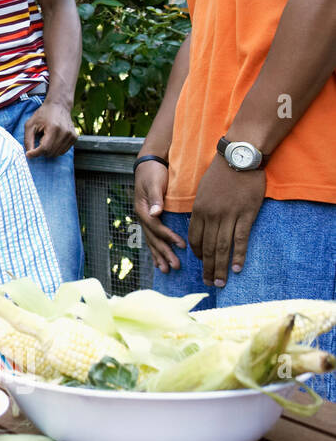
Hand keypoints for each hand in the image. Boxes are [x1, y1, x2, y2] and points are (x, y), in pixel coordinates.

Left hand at [24, 99, 76, 157]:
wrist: (59, 105)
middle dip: (41, 151)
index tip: (28, 154)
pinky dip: (55, 149)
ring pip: (57, 153)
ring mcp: (71, 135)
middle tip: (38, 142)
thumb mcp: (30, 124)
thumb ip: (28, 140)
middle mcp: (65, 132)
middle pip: (50, 152)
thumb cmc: (43, 114)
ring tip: (45, 139)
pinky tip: (52, 140)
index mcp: (54, 128)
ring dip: (48, 151)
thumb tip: (28, 154)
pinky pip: (63, 151)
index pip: (45, 148)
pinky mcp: (74, 138)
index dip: (35, 153)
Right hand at [133, 159, 183, 273]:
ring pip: (151, 241)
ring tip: (166, 270)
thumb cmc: (153, 173)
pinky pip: (152, 238)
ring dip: (159, 256)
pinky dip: (156, 250)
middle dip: (164, 253)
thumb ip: (156, 198)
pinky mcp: (150, 219)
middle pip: (153, 239)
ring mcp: (145, 219)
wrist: (149, 164)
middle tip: (175, 266)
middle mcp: (143, 217)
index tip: (182, 245)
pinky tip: (159, 260)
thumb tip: (156, 213)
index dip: (168, 237)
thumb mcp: (154, 182)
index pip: (156, 227)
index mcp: (143, 209)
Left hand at [188, 157, 265, 287]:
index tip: (201, 263)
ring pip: (222, 247)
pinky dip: (238, 255)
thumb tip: (203, 224)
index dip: (198, 253)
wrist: (239, 157)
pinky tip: (237, 268)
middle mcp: (210, 215)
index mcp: (198, 209)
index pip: (194, 238)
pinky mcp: (246, 214)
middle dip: (207, 267)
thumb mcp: (204, 190)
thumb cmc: (221, 172)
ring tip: (220, 282)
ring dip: (220, 267)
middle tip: (209, 283)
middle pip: (207, 247)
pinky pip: (240, 239)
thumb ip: (202, 208)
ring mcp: (228, 216)